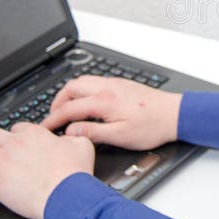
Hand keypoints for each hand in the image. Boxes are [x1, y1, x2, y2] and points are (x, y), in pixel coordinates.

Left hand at [0, 123, 94, 218]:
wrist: (67, 196)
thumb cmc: (74, 174)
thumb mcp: (82, 145)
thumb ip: (73, 136)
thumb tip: (68, 137)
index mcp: (34, 134)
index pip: (16, 128)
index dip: (16, 137)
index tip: (17, 145)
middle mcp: (15, 144)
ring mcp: (2, 162)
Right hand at [41, 76, 181, 150]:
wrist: (174, 114)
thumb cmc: (152, 126)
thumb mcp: (120, 136)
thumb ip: (93, 133)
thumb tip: (70, 131)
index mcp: (104, 101)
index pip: (69, 108)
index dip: (53, 119)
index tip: (44, 128)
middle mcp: (108, 88)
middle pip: (71, 87)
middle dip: (57, 101)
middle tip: (52, 116)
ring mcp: (115, 83)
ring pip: (83, 81)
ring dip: (69, 93)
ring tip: (66, 109)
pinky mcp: (121, 84)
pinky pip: (94, 81)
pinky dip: (83, 90)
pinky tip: (85, 102)